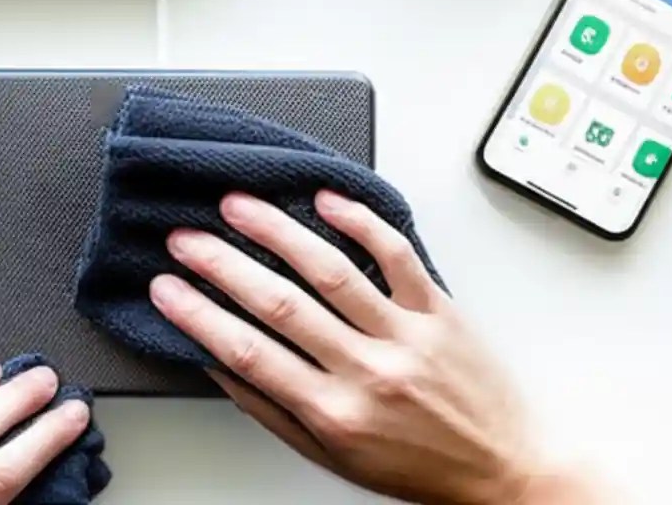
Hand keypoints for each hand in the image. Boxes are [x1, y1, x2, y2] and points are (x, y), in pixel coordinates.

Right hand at [149, 191, 600, 504]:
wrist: (505, 471)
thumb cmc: (418, 467)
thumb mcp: (332, 457)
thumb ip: (273, 410)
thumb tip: (220, 366)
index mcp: (334, 412)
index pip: (249, 353)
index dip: (199, 315)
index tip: (166, 288)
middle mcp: (367, 370)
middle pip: (280, 304)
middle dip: (222, 265)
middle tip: (185, 238)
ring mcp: (406, 335)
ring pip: (332, 270)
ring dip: (278, 231)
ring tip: (239, 204)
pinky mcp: (440, 311)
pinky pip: (398, 256)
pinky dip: (362, 223)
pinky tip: (326, 199)